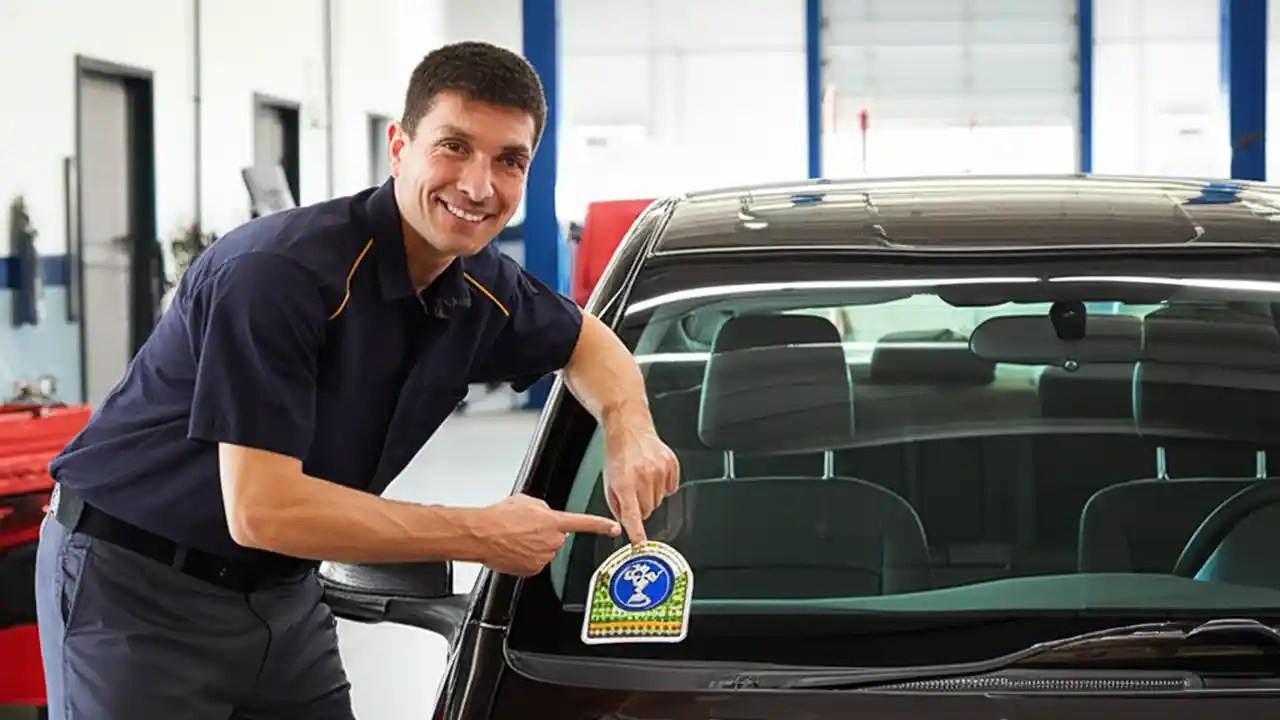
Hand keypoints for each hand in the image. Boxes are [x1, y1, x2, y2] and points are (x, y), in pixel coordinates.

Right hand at [476, 494, 620, 576]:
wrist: (482, 534)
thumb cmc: (499, 517)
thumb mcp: (527, 501)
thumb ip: (544, 509)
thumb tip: (546, 515)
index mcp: (554, 521)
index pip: (584, 523)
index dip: (601, 526)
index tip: (615, 529)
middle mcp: (552, 541)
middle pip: (557, 538)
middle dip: (545, 534)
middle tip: (525, 529)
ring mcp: (543, 557)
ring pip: (545, 551)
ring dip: (534, 545)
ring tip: (515, 538)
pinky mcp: (532, 570)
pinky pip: (534, 563)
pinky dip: (526, 558)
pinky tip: (514, 550)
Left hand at [603, 426, 679, 546]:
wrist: (630, 428)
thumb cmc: (617, 454)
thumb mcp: (608, 481)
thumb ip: (617, 505)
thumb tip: (626, 523)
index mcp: (624, 483)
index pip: (632, 514)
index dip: (637, 532)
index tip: (641, 544)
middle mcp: (643, 477)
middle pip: (649, 510)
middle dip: (641, 506)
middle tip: (634, 491)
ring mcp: (659, 470)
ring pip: (660, 501)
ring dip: (652, 495)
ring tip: (642, 478)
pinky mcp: (671, 465)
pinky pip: (671, 488)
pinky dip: (663, 485)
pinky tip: (653, 473)